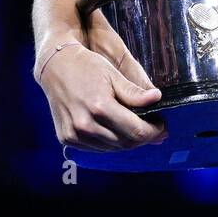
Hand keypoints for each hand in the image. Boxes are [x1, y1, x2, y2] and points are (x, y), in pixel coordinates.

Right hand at [37, 43, 166, 151]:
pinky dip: (110, 143)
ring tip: (136, 130)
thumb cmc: (87, 67)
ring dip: (127, 142)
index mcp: (100, 107)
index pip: (136, 131)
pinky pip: (96, 148)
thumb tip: (157, 99)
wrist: (55, 68)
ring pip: (112, 149)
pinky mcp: (67, 139)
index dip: (153, 131)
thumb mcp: (113, 75)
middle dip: (143, 138)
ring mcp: (74, 134)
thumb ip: (134, 93)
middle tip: (154, 130)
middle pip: (125, 143)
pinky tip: (116, 132)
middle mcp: (85, 125)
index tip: (161, 126)